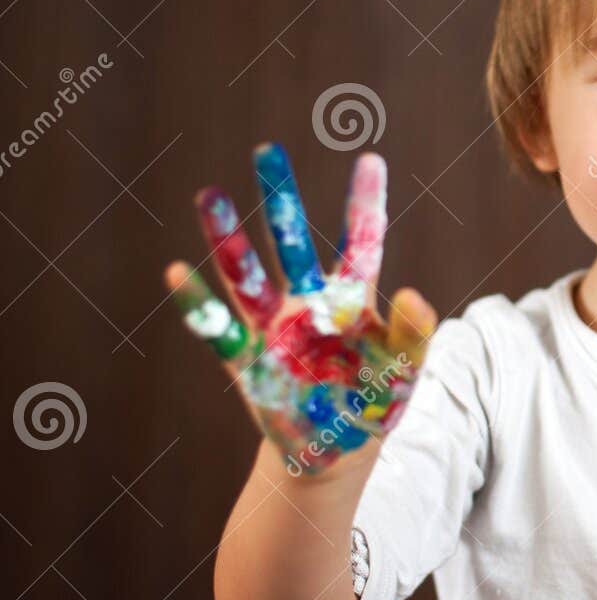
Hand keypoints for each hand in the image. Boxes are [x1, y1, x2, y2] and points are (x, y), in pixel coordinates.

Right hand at [163, 142, 435, 475]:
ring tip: (210, 195)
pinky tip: (178, 272)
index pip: (361, 242)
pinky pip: (218, 328)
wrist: (337, 451)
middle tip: (267, 148)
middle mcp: (309, 304)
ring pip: (248, 276)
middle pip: (293, 242)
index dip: (365, 202)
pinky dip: (198, 304)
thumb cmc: (376, 402)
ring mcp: (275, 330)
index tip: (370, 157)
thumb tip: (415, 295)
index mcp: (353, 300)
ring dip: (229, 239)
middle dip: (280, 198)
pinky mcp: (249, 362)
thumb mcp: (404, 369)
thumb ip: (413, 334)